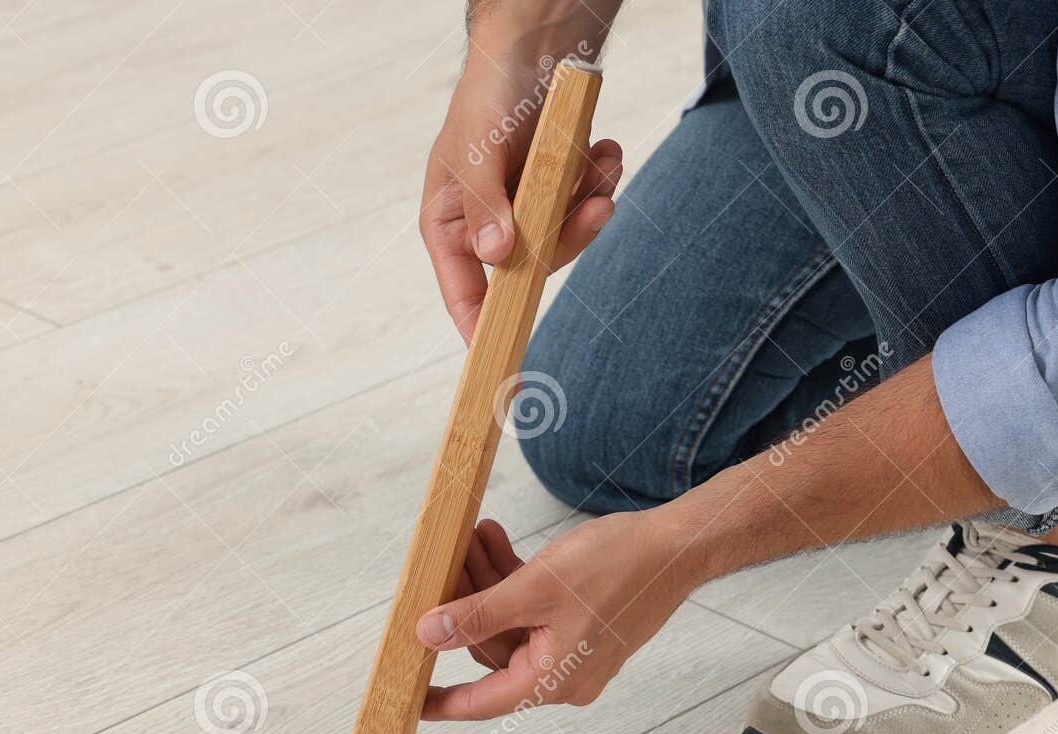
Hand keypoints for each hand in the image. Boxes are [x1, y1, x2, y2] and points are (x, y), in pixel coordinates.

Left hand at [415, 513, 701, 720]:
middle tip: (446, 567)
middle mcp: (563, 675)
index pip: (481, 701)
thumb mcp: (534, 589)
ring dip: (488, 583)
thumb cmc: (619, 567)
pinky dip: (512, 582)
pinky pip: (532, 612)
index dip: (440, 701)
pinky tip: (497, 542)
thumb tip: (430, 635)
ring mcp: (572, 650)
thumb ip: (478, 615)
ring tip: (475, 539)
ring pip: (510, 624)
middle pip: (493, 650)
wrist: (677, 546)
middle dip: (466, 605)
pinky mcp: (579, 625)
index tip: (407, 698)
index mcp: (552, 679)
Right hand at [420, 54, 622, 343]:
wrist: (536, 43)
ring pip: (565, 237)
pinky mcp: (560, 187)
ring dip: (590, 202)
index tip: (504, 367)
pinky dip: (600, 181)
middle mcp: (488, 223)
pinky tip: (606, 151)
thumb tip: (497, 255)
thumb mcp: (476, 149)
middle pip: (530, 267)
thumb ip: (485, 205)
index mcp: (450, 223)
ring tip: (602, 164)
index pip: (462, 291)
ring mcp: (526, 207)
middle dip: (566, 237)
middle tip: (596, 211)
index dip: (482, 329)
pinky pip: (585, 206)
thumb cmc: (488, 92)